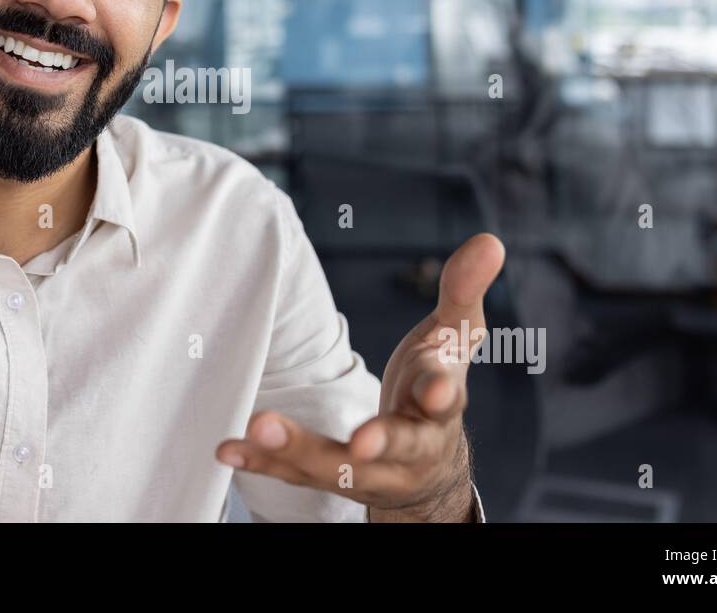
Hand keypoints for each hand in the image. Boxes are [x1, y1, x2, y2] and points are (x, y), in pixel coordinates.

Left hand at [215, 232, 504, 519]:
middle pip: (396, 446)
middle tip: (360, 440)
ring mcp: (367, 469)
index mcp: (441, 407)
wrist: (425, 470)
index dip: (440, 394)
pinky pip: (292, 473)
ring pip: (335, 465)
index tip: (436, 390)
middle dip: (379, 441)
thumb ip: (464, 291)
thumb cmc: (434, 387)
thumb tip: (489, 240)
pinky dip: (260, 461)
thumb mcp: (453, 338)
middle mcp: (409, 447)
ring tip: (260, 425)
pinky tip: (227, 449)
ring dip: (296, 448)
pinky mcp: (329, 477)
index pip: (445, 400)